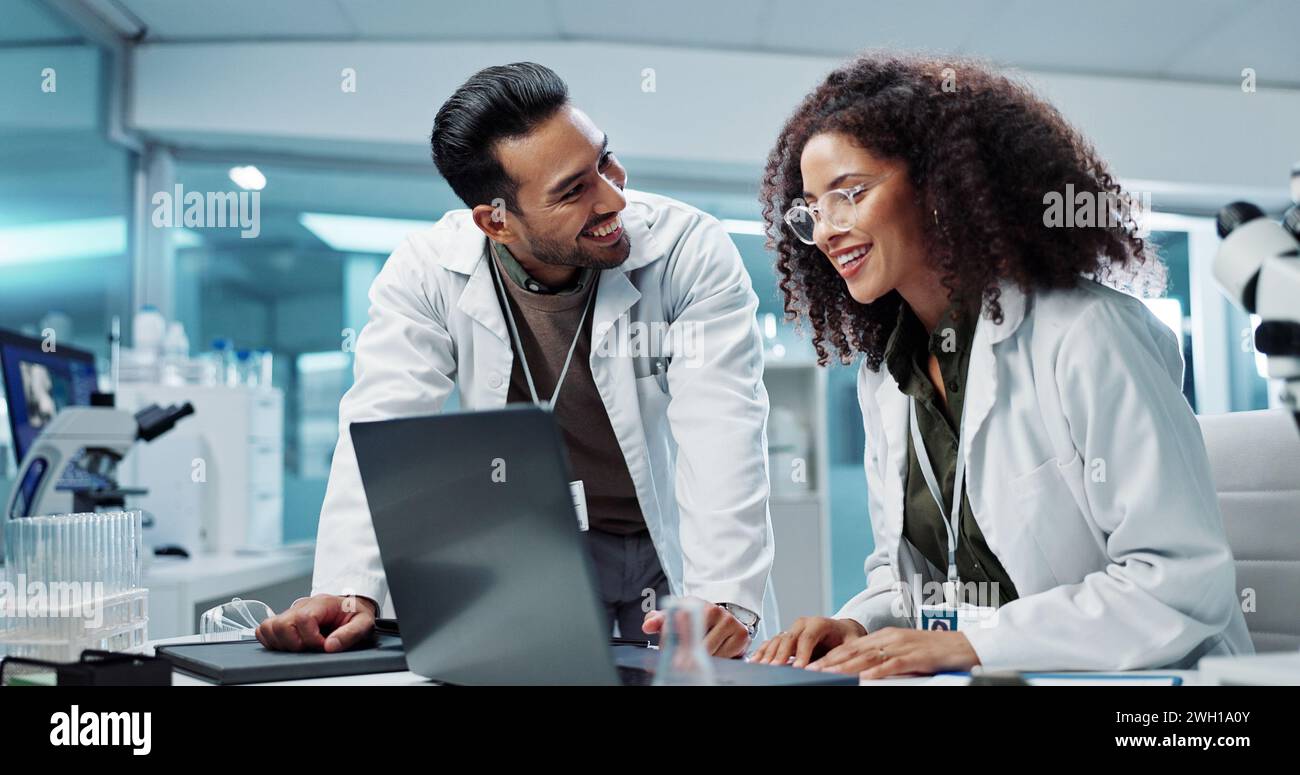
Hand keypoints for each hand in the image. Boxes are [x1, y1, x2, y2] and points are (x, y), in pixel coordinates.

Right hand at [254, 594, 377, 652]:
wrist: (351, 607)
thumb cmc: (355, 614)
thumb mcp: (363, 623)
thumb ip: (349, 634)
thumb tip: (330, 646)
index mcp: (322, 603)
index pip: (304, 619)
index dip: (311, 638)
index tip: (323, 644)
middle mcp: (302, 606)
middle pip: (282, 624)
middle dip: (295, 643)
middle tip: (311, 646)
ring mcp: (290, 612)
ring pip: (268, 627)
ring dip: (282, 643)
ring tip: (301, 646)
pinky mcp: (283, 620)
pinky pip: (264, 630)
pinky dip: (271, 640)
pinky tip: (289, 645)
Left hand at [641, 597, 750, 657]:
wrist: (722, 623)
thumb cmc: (697, 622)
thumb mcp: (674, 619)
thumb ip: (658, 621)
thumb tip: (647, 626)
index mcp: (693, 603)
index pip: (678, 623)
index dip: (670, 640)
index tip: (666, 653)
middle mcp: (713, 609)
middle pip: (694, 641)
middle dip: (685, 655)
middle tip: (680, 662)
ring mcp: (729, 621)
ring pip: (710, 651)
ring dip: (702, 659)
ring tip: (698, 657)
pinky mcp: (741, 634)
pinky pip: (725, 656)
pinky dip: (718, 660)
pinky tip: (715, 655)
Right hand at [751, 616, 865, 667]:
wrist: (843, 631)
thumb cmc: (847, 639)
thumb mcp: (851, 645)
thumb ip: (841, 655)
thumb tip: (832, 668)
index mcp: (820, 623)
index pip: (808, 637)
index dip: (802, 653)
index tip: (799, 668)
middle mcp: (803, 624)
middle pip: (789, 638)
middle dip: (781, 655)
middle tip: (775, 668)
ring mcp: (792, 629)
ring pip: (778, 640)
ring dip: (769, 654)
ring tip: (763, 667)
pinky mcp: (786, 636)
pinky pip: (771, 642)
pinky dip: (763, 651)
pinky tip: (756, 661)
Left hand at [806, 627, 979, 678]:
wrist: (965, 645)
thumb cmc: (935, 651)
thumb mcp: (904, 650)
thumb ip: (883, 657)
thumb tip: (862, 669)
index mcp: (886, 636)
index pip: (853, 646)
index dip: (832, 655)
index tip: (814, 663)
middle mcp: (891, 638)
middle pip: (855, 650)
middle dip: (831, 661)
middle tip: (812, 669)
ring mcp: (903, 647)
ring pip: (869, 657)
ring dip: (847, 666)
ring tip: (829, 674)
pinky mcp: (916, 657)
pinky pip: (893, 665)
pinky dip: (877, 671)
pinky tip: (864, 678)